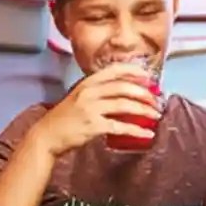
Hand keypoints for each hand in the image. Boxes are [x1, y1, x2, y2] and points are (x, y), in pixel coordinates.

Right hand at [27, 62, 161, 156]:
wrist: (48, 135)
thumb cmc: (65, 118)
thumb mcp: (79, 97)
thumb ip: (98, 92)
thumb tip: (125, 92)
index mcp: (87, 83)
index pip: (114, 70)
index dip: (134, 71)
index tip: (149, 77)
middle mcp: (89, 93)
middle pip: (123, 87)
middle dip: (144, 93)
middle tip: (157, 100)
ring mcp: (91, 109)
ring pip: (124, 105)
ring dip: (144, 110)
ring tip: (156, 115)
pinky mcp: (93, 127)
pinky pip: (120, 127)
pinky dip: (136, 131)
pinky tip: (147, 134)